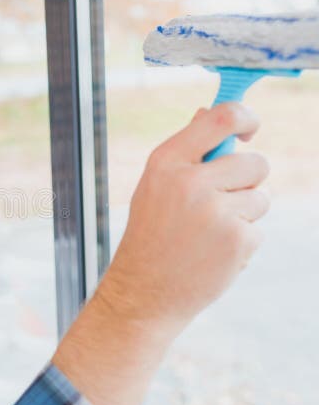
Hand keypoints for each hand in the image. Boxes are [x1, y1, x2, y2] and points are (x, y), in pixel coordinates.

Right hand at [105, 102, 269, 326]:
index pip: (221, 118)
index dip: (246, 117)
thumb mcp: (154, 186)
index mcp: (166, 162)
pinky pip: (258, 228)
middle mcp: (190, 182)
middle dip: (248, 180)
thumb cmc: (150, 236)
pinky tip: (213, 253)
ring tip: (208, 233)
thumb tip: (209, 112)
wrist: (143, 292)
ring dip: (244, 214)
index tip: (250, 129)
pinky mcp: (237, 239)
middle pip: (254, 162)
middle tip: (221, 201)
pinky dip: (241, 242)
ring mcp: (216, 211)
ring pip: (260, 197)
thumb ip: (185, 153)